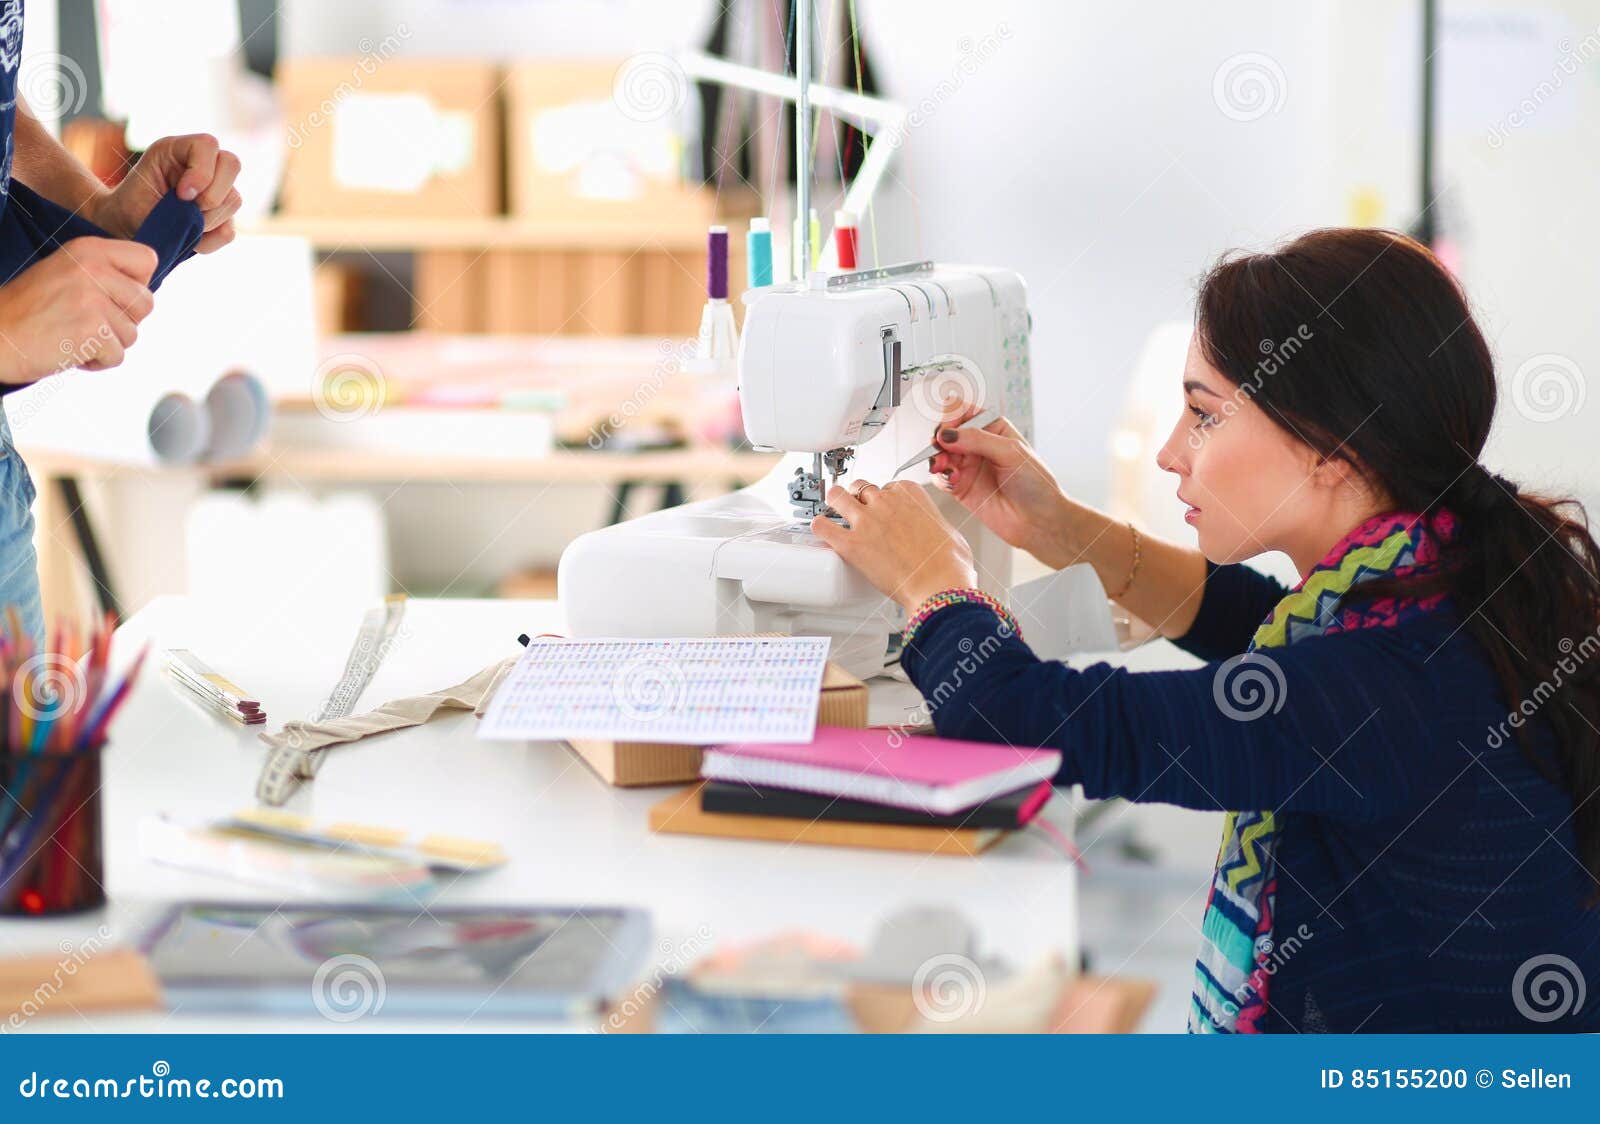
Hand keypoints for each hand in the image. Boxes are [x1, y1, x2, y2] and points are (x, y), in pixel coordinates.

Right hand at [0, 238, 157, 381]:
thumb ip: (104, 275)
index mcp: (88, 249)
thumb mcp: (65, 274)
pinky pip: (117, 356)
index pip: (147, 259)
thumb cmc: (29, 311)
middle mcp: (93, 268)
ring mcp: (92, 299)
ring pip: (132, 334)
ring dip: (107, 344)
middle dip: (123, 321)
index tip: (113, 297)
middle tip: (88, 322)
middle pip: (146, 303)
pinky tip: (69, 352)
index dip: (137, 284)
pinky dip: (97, 362)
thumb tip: (144, 292)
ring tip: (73, 336)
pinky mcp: (91, 330)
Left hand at [85, 134, 240, 252]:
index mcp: (181, 149)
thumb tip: (203, 213)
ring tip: (182, 225)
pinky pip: (229, 232)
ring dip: (208, 219)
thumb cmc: (132, 202)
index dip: (202, 171)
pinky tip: (190, 239)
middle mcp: (206, 165)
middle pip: (232, 164)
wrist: (129, 225)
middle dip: (212, 194)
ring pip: (234, 200)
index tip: (181, 194)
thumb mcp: (144, 186)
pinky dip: (209, 241)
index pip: (209, 145)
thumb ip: (177, 195)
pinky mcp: (223, 218)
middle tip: (188, 208)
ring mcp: (219, 191)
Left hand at [810, 480, 976, 611]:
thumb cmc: (949, 566)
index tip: (884, 509)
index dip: (885, 499)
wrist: (939, 586)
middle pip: (862, 488)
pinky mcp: (850, 544)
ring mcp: (866, 520)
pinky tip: (821, 529)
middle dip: (859, 498)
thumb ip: (935, 525)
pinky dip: (819, 526)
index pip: (890, 486)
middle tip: (858, 510)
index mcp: (911, 494)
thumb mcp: (951, 533)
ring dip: (835, 502)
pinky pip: (823, 526)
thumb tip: (934, 531)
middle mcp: (887, 502)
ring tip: (833, 511)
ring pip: (838, 496)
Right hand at [929, 405, 1074, 567]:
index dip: (951, 418)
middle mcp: (977, 444)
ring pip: (939, 454)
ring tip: (945, 467)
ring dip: (937, 458)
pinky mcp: (960, 487)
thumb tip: (945, 434)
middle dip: (940, 439)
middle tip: (941, 449)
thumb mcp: (1010, 452)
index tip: (949, 430)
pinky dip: (940, 476)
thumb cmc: (1035, 483)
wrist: (1038, 520)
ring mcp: (968, 466)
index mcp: (992, 427)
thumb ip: (977, 439)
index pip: (961, 411)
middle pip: (945, 432)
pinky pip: (940, 477)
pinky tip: (953, 480)